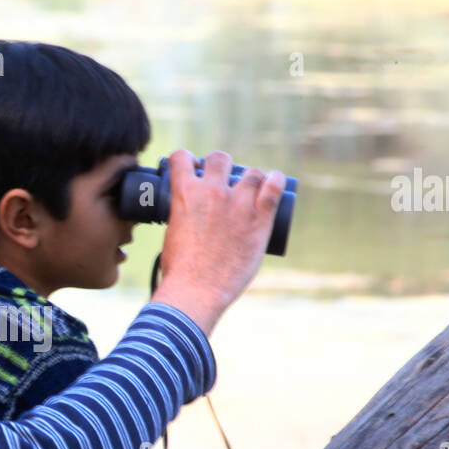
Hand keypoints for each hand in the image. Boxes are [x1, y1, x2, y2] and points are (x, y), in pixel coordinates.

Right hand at [150, 151, 285, 335]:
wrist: (196, 290)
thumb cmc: (179, 270)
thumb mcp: (172, 234)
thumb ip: (181, 217)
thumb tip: (188, 216)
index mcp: (185, 194)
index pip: (181, 157)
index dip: (187, 161)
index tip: (193, 170)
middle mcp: (212, 192)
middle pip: (220, 158)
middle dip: (220, 167)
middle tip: (222, 183)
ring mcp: (238, 204)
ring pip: (251, 173)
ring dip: (250, 178)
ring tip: (250, 190)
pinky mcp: (260, 220)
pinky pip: (274, 188)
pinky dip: (276, 180)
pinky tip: (276, 180)